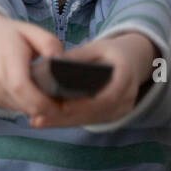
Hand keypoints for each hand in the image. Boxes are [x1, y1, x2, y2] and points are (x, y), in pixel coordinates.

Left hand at [29, 33, 158, 127]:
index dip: (87, 104)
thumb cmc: (110, 52)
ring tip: (39, 121)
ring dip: (65, 122)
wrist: (131, 61)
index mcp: (126, 75)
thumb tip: (52, 66)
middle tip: (40, 119)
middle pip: (96, 112)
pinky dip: (70, 121)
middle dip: (67, 117)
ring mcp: (122, 108)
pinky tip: (49, 121)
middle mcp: (128, 95)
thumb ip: (77, 57)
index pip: (109, 95)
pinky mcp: (113, 115)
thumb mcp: (96, 48)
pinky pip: (91, 121)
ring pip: (91, 120)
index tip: (64, 107)